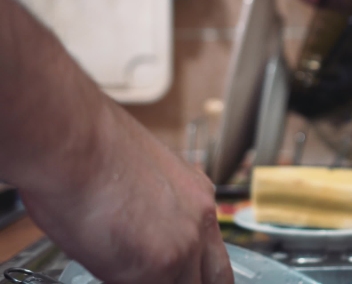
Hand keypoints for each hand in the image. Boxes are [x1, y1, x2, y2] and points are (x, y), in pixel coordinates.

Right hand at [19, 104, 233, 283]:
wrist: (74, 142)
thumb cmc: (89, 149)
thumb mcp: (143, 174)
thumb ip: (155, 209)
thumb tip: (141, 231)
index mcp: (198, 196)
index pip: (210, 250)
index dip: (194, 269)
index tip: (179, 275)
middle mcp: (200, 221)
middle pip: (216, 277)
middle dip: (197, 283)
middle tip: (170, 279)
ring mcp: (183, 247)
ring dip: (163, 283)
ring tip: (133, 277)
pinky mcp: (158, 268)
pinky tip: (115, 277)